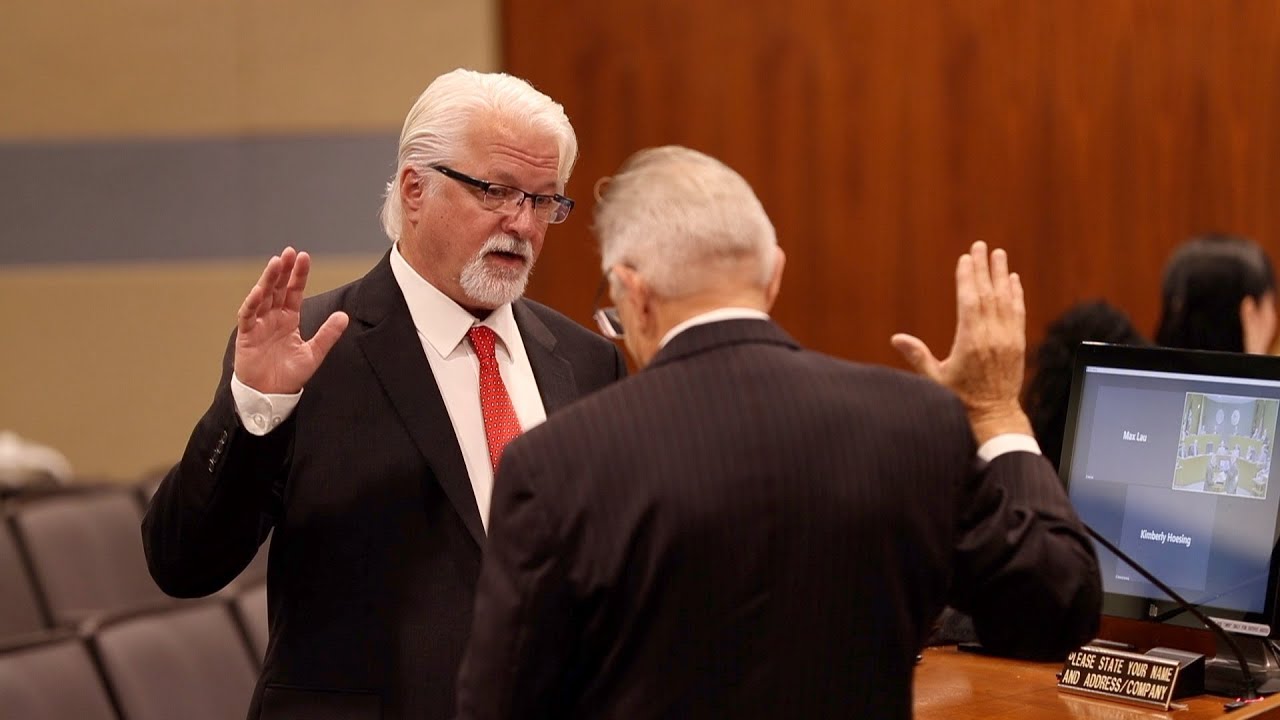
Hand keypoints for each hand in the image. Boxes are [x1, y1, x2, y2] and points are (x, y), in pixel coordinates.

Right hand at [234, 247, 348, 393]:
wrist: (271, 395)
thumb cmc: (290, 375)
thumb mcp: (314, 353)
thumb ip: (328, 334)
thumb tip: (344, 316)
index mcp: (289, 319)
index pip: (294, 291)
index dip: (298, 275)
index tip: (304, 258)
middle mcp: (273, 317)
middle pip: (277, 288)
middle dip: (283, 270)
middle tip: (289, 252)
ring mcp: (259, 324)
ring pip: (262, 296)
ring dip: (268, 279)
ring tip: (275, 263)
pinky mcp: (247, 335)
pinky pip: (248, 315)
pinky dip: (252, 303)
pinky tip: (259, 291)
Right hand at [890, 241, 1032, 443]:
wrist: (993, 415)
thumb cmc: (960, 398)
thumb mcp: (935, 378)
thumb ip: (917, 356)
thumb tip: (896, 338)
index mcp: (970, 341)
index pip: (969, 300)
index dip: (967, 278)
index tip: (965, 259)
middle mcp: (991, 335)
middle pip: (987, 294)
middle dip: (983, 268)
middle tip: (981, 246)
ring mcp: (1007, 338)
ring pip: (1005, 299)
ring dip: (1001, 275)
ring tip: (998, 254)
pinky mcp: (1018, 343)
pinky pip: (1017, 312)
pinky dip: (1016, 294)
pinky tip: (1012, 280)